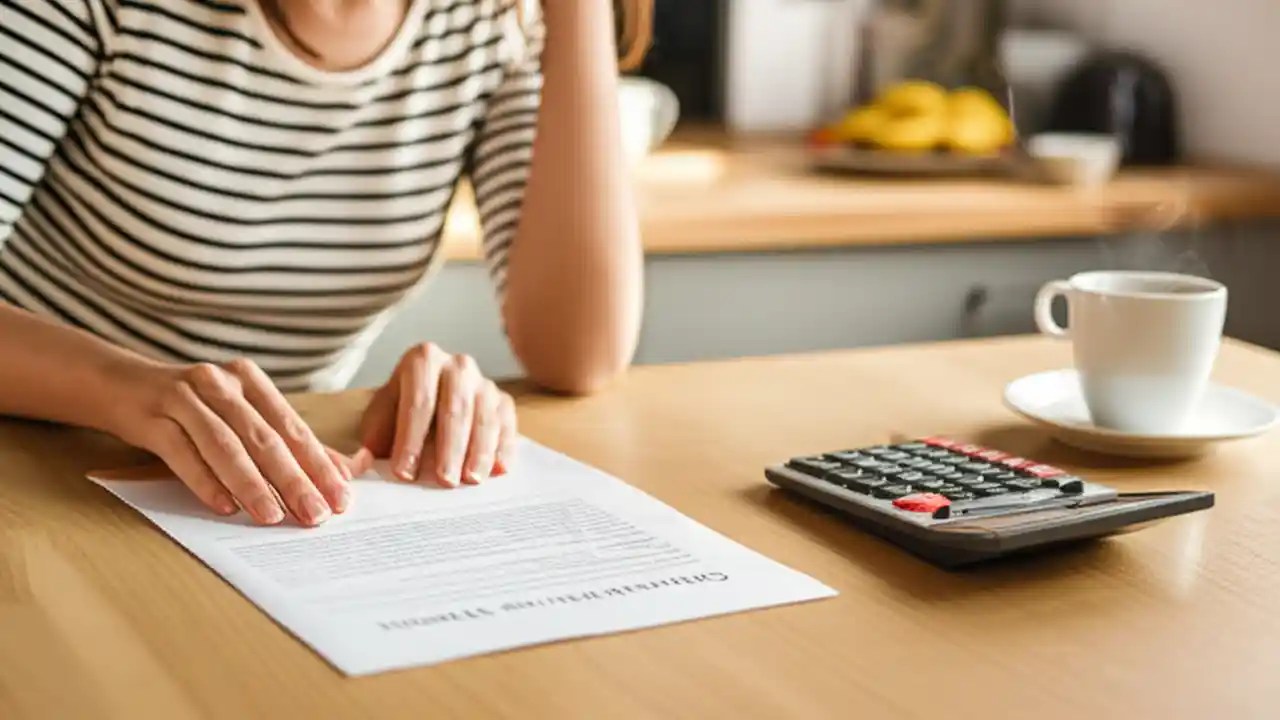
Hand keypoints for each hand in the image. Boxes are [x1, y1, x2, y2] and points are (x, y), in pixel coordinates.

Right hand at [114, 359, 351, 525]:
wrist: (119, 385)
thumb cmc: (193, 407)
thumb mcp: (239, 414)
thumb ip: (287, 441)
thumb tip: (342, 472)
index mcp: (250, 380)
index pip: (293, 427)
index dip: (318, 464)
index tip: (341, 498)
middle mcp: (220, 383)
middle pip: (264, 438)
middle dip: (294, 480)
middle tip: (315, 515)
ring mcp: (184, 397)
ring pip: (225, 446)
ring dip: (252, 485)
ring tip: (272, 516)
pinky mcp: (151, 417)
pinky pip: (183, 454)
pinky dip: (205, 482)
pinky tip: (224, 507)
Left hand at [356, 343, 516, 486]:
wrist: (427, 395)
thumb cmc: (402, 409)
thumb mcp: (382, 414)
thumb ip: (375, 434)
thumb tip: (365, 459)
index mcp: (423, 360)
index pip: (418, 403)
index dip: (410, 440)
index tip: (404, 472)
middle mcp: (458, 366)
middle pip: (455, 409)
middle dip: (450, 448)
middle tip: (444, 481)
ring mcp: (484, 383)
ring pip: (484, 418)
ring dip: (479, 452)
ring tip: (471, 480)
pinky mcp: (503, 401)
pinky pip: (507, 425)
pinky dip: (504, 448)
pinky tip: (499, 469)